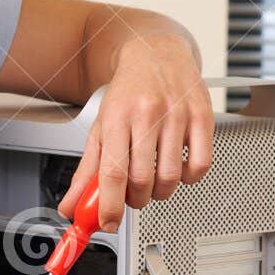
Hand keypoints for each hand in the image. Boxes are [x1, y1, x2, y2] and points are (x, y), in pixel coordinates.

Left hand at [60, 35, 212, 230]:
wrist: (156, 51)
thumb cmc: (128, 92)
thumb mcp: (100, 127)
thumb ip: (87, 171)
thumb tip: (72, 207)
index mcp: (117, 117)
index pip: (112, 172)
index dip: (108, 206)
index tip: (106, 223)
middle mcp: (148, 114)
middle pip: (143, 179)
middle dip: (136, 200)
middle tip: (132, 195)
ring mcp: (178, 115)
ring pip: (171, 178)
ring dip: (160, 192)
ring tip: (154, 180)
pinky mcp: (203, 117)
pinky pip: (200, 166)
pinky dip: (188, 178)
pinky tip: (179, 168)